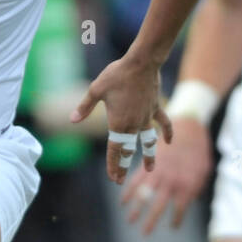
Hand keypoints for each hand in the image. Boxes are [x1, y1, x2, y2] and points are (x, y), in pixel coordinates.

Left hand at [72, 55, 171, 183]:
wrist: (141, 62)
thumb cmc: (117, 75)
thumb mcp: (96, 90)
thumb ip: (84, 107)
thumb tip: (73, 120)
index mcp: (118, 123)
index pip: (115, 150)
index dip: (113, 166)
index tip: (113, 178)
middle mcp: (134, 124)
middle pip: (129, 150)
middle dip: (124, 166)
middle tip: (120, 180)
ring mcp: (147, 117)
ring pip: (148, 142)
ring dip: (148, 156)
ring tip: (150, 170)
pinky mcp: (155, 108)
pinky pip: (163, 123)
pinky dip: (167, 133)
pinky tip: (168, 142)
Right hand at [122, 117, 212, 233]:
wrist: (189, 125)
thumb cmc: (199, 149)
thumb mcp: (204, 170)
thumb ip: (195, 187)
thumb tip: (189, 201)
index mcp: (187, 183)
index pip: (180, 208)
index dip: (176, 219)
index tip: (173, 227)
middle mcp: (170, 180)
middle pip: (158, 205)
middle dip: (151, 221)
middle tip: (145, 234)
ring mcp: (158, 172)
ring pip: (144, 194)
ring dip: (136, 208)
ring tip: (130, 221)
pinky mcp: (148, 163)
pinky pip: (136, 179)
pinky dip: (129, 191)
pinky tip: (123, 201)